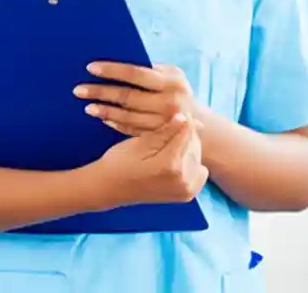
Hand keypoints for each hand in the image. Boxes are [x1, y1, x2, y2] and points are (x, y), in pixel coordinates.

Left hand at [74, 62, 195, 135]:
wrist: (197, 120)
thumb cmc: (175, 89)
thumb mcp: (171, 75)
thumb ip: (149, 70)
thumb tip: (115, 57)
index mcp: (172, 82)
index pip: (136, 73)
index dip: (112, 70)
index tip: (90, 68)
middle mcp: (170, 103)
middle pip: (128, 97)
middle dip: (101, 92)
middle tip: (78, 90)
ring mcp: (164, 124)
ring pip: (128, 116)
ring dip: (105, 111)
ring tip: (87, 106)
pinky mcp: (158, 138)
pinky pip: (132, 130)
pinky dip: (116, 124)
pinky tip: (103, 118)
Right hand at [89, 114, 207, 206]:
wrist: (109, 188)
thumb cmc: (119, 163)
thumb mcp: (140, 143)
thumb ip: (165, 132)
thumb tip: (184, 117)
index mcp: (172, 165)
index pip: (188, 132)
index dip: (182, 119)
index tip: (175, 113)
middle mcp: (184, 180)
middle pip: (195, 144)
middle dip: (185, 133)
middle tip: (170, 127)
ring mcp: (187, 190)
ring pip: (197, 155)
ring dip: (187, 146)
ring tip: (169, 142)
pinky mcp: (187, 194)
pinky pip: (198, 170)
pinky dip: (189, 161)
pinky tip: (174, 158)